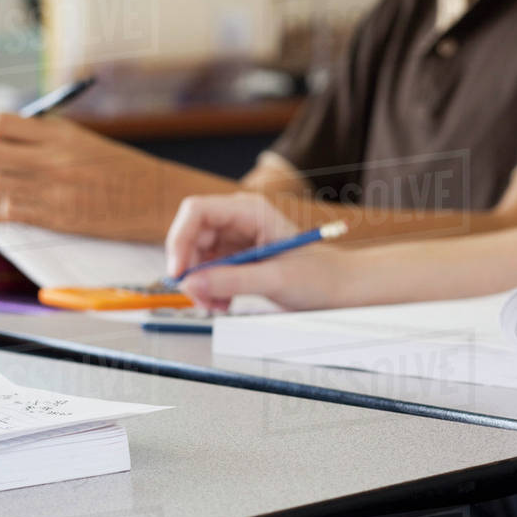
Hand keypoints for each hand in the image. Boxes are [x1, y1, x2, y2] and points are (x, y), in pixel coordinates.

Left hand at [0, 112, 181, 242]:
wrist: (153, 197)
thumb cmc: (116, 168)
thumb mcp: (80, 140)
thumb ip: (41, 136)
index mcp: (59, 134)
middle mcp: (53, 160)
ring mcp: (54, 191)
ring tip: (15, 187)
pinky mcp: (58, 219)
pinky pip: (12, 211)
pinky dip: (10, 209)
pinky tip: (24, 207)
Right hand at [166, 193, 348, 310]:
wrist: (339, 290)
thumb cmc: (319, 277)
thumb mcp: (276, 280)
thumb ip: (233, 280)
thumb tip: (191, 282)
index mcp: (248, 211)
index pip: (197, 211)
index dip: (180, 238)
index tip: (178, 272)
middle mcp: (236, 221)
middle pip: (191, 236)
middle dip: (189, 269)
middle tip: (198, 298)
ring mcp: (233, 240)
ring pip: (194, 257)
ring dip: (199, 284)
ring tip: (217, 306)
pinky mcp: (233, 259)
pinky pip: (206, 272)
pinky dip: (208, 290)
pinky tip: (224, 304)